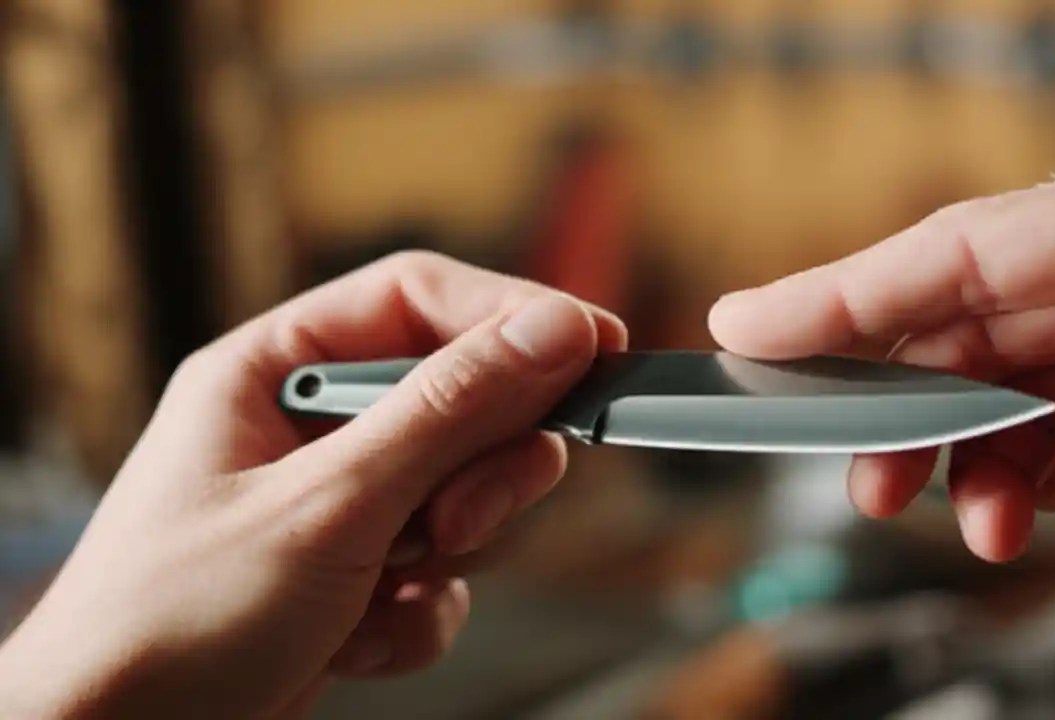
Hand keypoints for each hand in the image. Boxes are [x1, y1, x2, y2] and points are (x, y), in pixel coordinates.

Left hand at [0, 252, 625, 717]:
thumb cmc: (171, 623)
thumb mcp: (329, 502)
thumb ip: (449, 412)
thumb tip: (554, 331)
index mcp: (275, 370)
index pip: (419, 300)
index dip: (512, 314)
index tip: (594, 346)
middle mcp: (310, 428)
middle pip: (459, 400)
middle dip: (477, 469)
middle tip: (465, 515)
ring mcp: (339, 505)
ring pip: (465, 493)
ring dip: (446, 552)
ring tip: (385, 584)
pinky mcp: (358, 575)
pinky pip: (444, 574)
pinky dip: (417, 614)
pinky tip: (354, 640)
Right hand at [710, 160, 1054, 561]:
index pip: (963, 252)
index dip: (846, 292)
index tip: (752, 328)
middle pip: (955, 322)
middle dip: (894, 402)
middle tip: (854, 470)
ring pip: (982, 387)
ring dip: (953, 460)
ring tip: (959, 520)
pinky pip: (1032, 432)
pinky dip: (1009, 483)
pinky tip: (1016, 518)